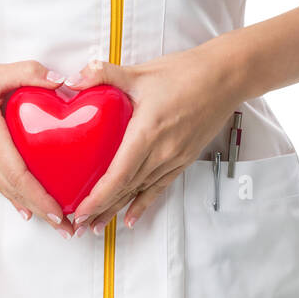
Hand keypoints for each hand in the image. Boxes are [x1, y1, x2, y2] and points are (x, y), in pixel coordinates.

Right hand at [0, 42, 73, 238]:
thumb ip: (26, 73)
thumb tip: (61, 79)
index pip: (18, 175)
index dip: (41, 197)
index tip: (60, 213)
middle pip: (15, 191)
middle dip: (44, 212)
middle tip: (70, 228)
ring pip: (5, 189)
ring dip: (31, 206)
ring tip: (55, 220)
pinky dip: (13, 194)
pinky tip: (24, 206)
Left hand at [65, 41, 245, 232]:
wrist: (226, 77)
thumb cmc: (187, 73)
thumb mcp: (141, 72)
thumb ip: (104, 74)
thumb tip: (72, 79)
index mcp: (148, 131)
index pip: (119, 174)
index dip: (99, 197)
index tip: (81, 210)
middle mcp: (163, 151)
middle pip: (127, 188)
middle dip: (102, 209)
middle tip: (80, 225)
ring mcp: (175, 157)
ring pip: (141, 190)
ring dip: (119, 208)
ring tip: (98, 225)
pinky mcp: (184, 158)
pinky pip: (160, 186)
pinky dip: (144, 202)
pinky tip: (132, 217)